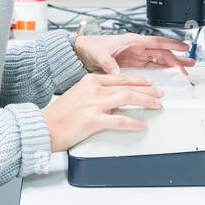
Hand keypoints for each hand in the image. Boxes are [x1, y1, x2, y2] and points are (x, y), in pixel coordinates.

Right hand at [42, 72, 163, 151]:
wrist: (45, 127)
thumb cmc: (59, 115)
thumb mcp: (77, 95)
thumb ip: (95, 94)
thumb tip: (112, 100)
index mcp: (90, 81)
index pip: (119, 78)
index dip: (137, 80)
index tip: (149, 83)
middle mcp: (94, 89)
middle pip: (127, 86)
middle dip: (147, 90)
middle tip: (159, 93)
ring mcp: (94, 104)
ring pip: (127, 98)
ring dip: (146, 101)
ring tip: (156, 105)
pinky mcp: (93, 120)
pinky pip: (119, 120)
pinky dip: (133, 122)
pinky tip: (141, 124)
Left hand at [73, 32, 194, 76]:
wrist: (82, 52)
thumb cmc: (91, 46)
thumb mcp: (100, 54)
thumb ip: (109, 64)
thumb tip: (116, 73)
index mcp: (133, 41)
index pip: (157, 42)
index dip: (172, 44)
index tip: (184, 47)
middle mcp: (137, 48)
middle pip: (162, 53)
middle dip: (177, 58)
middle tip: (190, 64)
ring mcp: (136, 56)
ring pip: (159, 60)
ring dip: (172, 64)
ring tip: (185, 68)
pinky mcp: (132, 65)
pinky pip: (151, 67)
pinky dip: (161, 70)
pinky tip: (169, 74)